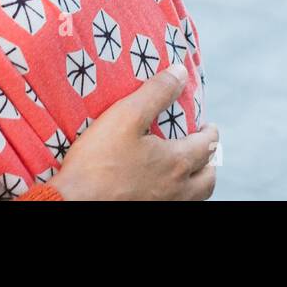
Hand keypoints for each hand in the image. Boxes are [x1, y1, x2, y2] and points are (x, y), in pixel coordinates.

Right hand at [47, 63, 217, 200]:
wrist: (76, 203)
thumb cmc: (99, 161)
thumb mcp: (126, 115)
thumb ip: (156, 93)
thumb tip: (180, 73)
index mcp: (177, 162)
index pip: (207, 145)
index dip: (210, 132)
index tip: (207, 125)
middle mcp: (179, 190)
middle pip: (208, 178)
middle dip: (209, 160)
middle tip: (201, 147)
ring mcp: (165, 206)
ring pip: (196, 197)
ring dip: (198, 181)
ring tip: (187, 170)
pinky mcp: (149, 214)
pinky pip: (176, 205)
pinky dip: (180, 195)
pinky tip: (162, 187)